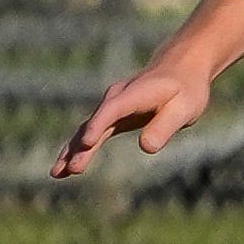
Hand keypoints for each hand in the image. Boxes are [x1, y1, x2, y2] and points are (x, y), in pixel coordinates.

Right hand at [53, 62, 212, 179]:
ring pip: (87, 130)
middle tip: (70, 169)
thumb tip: (146, 147)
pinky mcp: (112, 117)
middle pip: (94, 123)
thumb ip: (165, 126)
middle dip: (81, 147)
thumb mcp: (184, 109)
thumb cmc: (186, 90)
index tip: (88, 142)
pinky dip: (80, 149)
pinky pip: (92, 134)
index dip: (99, 125)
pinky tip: (67, 168)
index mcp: (134, 94)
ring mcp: (111, 107)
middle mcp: (116, 98)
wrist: (180, 71)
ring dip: (73, 151)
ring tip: (57, 173)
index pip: (113, 110)